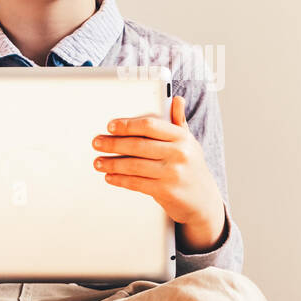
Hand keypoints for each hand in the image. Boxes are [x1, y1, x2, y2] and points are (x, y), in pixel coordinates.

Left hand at [92, 95, 224, 246]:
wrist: (203, 200)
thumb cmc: (191, 168)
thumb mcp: (189, 142)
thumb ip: (179, 121)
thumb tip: (176, 100)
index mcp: (182, 137)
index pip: (150, 126)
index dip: (127, 125)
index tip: (111, 126)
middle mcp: (179, 153)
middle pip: (138, 145)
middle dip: (113, 144)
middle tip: (98, 142)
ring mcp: (172, 173)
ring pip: (134, 165)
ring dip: (112, 163)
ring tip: (99, 161)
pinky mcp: (166, 191)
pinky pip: (136, 183)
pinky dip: (120, 179)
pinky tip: (110, 176)